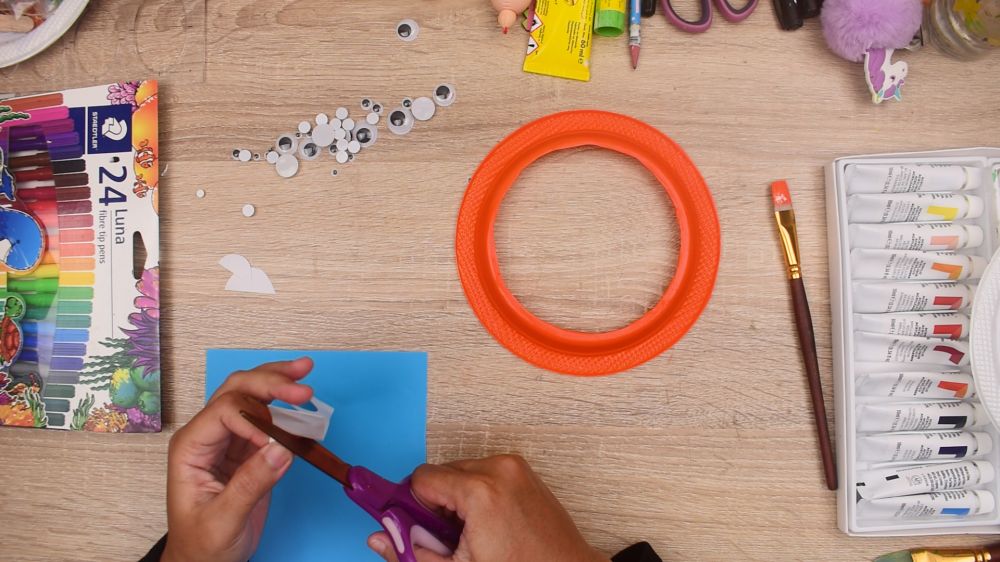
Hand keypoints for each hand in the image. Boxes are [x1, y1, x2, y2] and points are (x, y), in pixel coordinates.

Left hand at [162, 358, 314, 561]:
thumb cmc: (202, 545)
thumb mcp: (223, 520)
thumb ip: (251, 484)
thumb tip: (282, 449)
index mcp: (191, 448)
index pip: (224, 411)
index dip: (255, 419)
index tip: (277, 443)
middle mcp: (207, 436)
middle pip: (238, 391)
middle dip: (270, 383)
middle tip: (303, 385)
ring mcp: (228, 440)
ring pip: (251, 397)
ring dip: (278, 383)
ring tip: (304, 372)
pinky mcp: (248, 449)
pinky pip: (267, 419)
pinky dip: (286, 408)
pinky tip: (303, 402)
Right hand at [367, 454, 607, 561]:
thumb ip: (411, 553)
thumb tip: (379, 538)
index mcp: (480, 491)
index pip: (421, 479)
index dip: (412, 506)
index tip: (415, 527)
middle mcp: (498, 469)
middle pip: (440, 473)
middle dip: (435, 505)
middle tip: (447, 538)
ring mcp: (514, 466)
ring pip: (460, 471)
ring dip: (455, 499)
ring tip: (470, 533)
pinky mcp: (522, 469)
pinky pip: (483, 472)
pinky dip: (476, 493)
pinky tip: (486, 523)